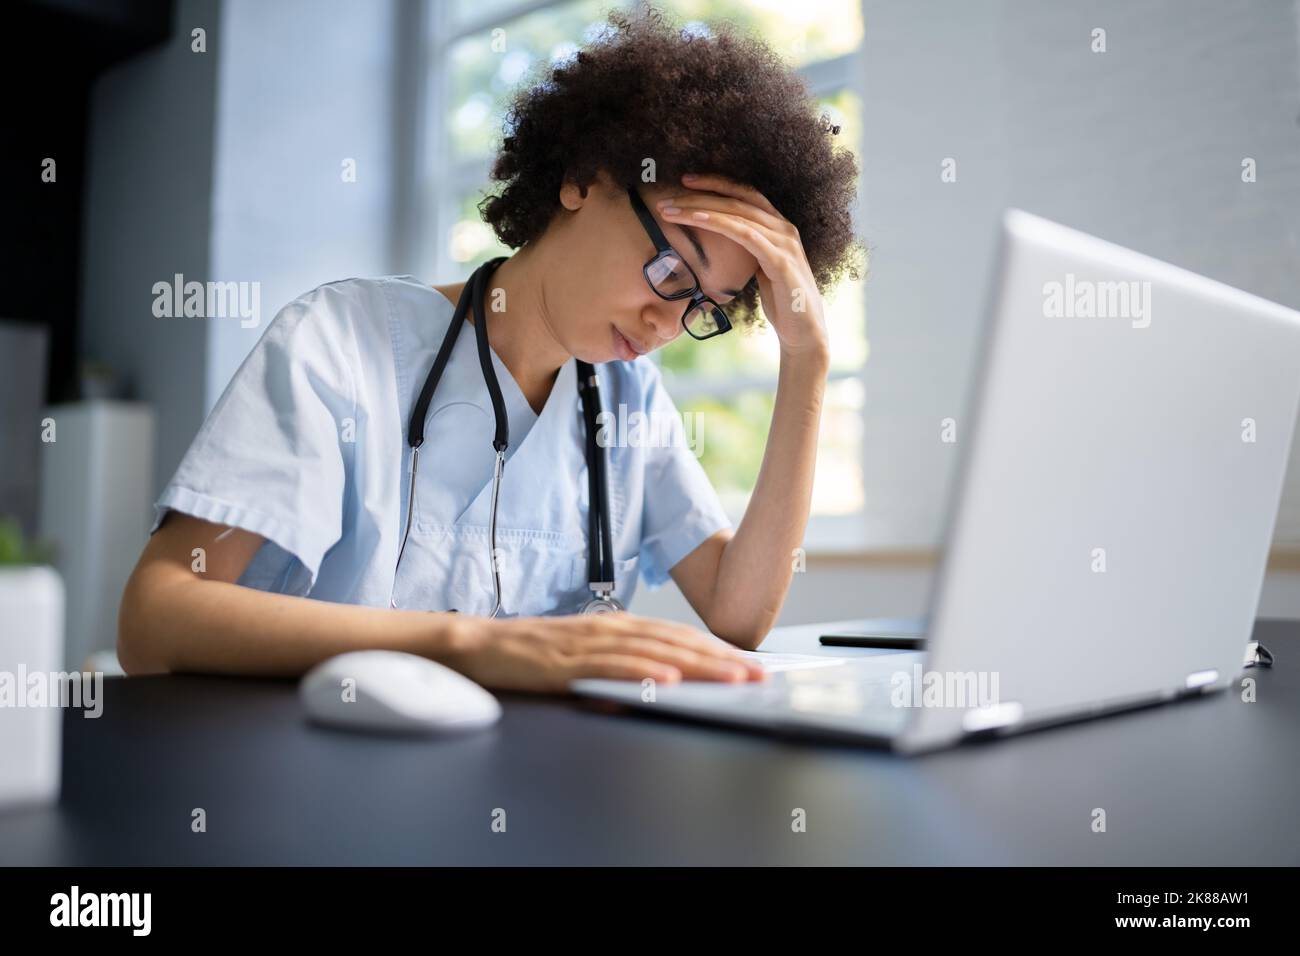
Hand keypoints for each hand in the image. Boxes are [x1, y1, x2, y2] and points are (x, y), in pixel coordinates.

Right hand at [448, 612, 767, 692]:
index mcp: (616, 626)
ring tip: (731, 677)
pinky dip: (643, 671)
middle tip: (758, 674)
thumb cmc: (532, 653)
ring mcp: (589, 643)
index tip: (750, 664)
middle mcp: (610, 629)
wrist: (481, 645)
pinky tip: (668, 678)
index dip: (716, 650)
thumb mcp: (585, 655)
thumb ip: (620, 662)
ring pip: (654, 652)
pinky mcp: (568, 661)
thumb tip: (660, 677)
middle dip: (721, 659)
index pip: (677, 636)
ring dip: (697, 665)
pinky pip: (612, 666)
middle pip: (675, 642)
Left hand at [657, 172, 828, 360]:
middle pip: (738, 198)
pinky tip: (698, 218)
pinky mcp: (781, 260)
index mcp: (779, 228)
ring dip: (700, 208)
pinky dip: (719, 223)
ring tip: (671, 209)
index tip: (685, 182)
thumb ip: (749, 251)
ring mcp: (784, 242)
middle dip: (701, 192)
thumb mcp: (760, 270)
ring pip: (737, 213)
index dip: (716, 184)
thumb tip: (724, 243)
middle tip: (668, 194)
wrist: (804, 333)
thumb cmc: (782, 304)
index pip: (745, 195)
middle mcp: (784, 228)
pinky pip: (745, 234)